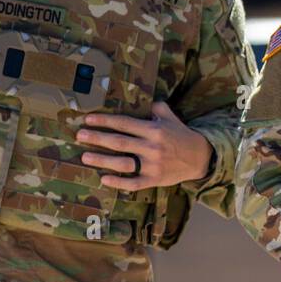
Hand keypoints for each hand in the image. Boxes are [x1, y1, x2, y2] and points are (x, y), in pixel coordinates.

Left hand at [76, 101, 212, 191]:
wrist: (200, 158)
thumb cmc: (181, 135)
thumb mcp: (171, 117)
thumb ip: (156, 108)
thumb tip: (142, 98)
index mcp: (154, 130)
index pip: (124, 123)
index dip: (105, 121)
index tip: (88, 119)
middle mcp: (151, 147)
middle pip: (118, 142)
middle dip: (97, 138)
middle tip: (79, 136)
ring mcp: (152, 165)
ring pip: (122, 163)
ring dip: (101, 159)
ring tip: (84, 156)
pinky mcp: (154, 180)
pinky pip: (133, 183)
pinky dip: (117, 182)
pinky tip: (103, 179)